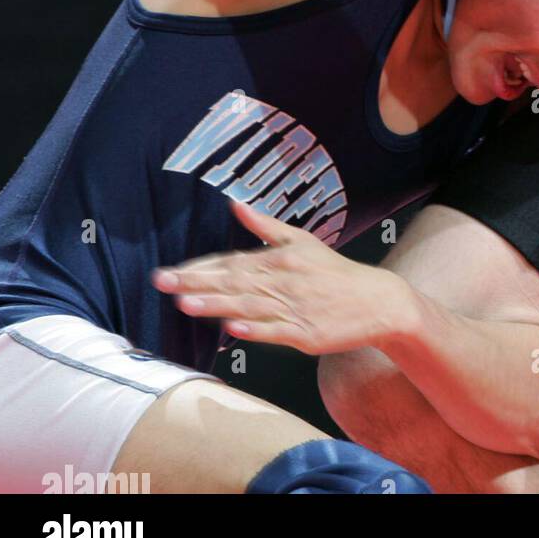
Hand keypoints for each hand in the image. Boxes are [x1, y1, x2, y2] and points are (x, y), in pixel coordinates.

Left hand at [151, 199, 411, 354]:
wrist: (376, 300)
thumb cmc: (334, 272)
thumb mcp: (301, 241)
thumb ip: (264, 226)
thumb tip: (234, 203)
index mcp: (280, 258)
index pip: (232, 262)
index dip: (200, 267)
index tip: (170, 271)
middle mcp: (283, 281)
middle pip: (233, 282)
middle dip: (195, 283)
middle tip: (162, 282)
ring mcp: (293, 308)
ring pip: (248, 306)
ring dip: (215, 305)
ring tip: (185, 304)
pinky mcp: (304, 334)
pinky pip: (274, 332)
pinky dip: (253, 331)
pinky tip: (232, 330)